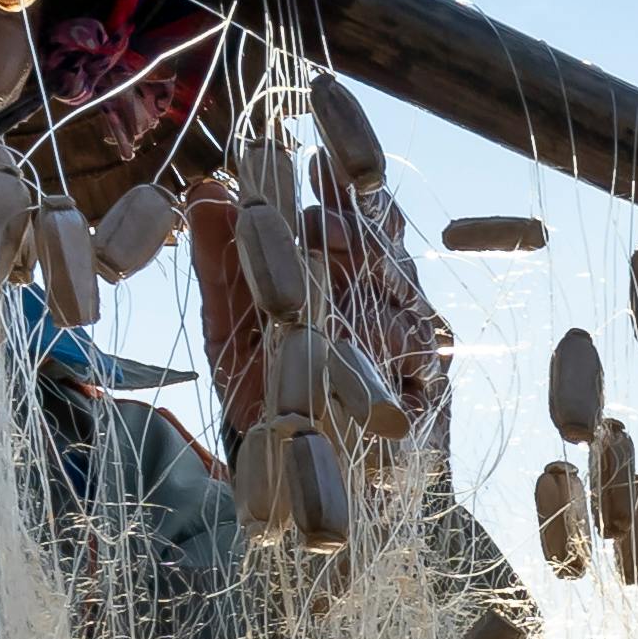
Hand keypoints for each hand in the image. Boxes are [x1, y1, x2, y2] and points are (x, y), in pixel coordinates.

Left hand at [187, 154, 453, 438]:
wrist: (300, 476)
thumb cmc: (271, 390)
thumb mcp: (230, 324)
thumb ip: (220, 263)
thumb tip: (205, 191)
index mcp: (352, 269)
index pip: (361, 211)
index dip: (344, 184)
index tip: (316, 162)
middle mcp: (394, 296)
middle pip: (387, 248)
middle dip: (353, 233)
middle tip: (315, 228)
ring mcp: (419, 342)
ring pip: (402, 302)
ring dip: (363, 297)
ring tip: (326, 295)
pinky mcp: (433, 391)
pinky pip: (414, 361)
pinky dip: (382, 355)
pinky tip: (354, 358)